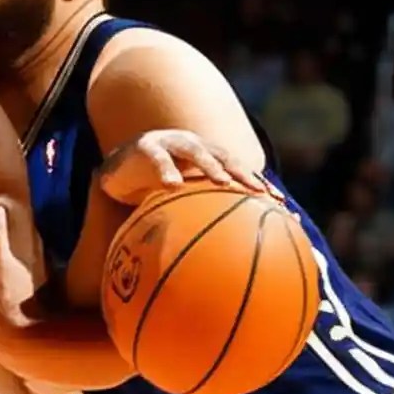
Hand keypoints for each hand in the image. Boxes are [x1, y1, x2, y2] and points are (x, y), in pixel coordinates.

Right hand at [99, 129, 264, 205]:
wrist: (115, 171)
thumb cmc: (151, 189)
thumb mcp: (179, 199)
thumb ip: (200, 213)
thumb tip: (226, 250)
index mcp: (204, 155)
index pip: (236, 167)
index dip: (256, 181)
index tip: (279, 202)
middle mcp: (191, 145)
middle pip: (223, 155)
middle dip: (241, 171)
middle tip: (257, 191)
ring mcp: (168, 142)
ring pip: (194, 150)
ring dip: (209, 165)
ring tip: (222, 181)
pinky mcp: (144, 147)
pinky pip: (158, 158)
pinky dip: (166, 170)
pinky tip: (172, 184)